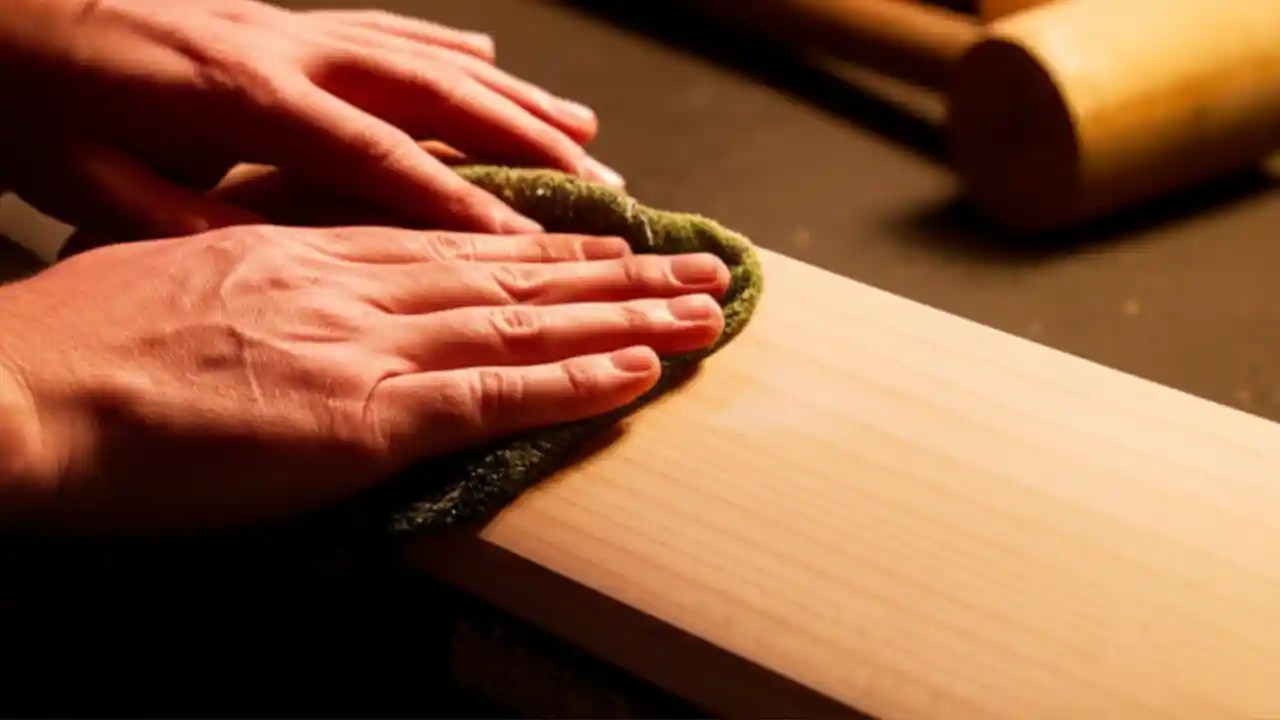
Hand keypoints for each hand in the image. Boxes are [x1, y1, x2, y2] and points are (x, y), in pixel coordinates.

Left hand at [0, 0, 620, 240]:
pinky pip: (386, 29)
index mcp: (240, 98)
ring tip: (585, 130)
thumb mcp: (91, 184)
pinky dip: (449, 50)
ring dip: (512, 94)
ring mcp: (287, 25)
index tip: (537, 249)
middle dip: (526, 142)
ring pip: (426, 57)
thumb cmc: (31, 106)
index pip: (379, 161)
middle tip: (603, 185)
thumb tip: (282, 262)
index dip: (463, 205)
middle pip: (433, 94)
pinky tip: (495, 62)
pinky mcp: (278, 15)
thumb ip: (194, 223)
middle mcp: (283, 50)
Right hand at [0, 225, 727, 533]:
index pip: (456, 248)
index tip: (604, 246)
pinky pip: (493, 396)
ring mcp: (367, 348)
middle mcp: (357, 287)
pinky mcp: (364, 419)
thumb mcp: (178, 281)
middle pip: (516, 276)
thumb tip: (295, 299)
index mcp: (312, 253)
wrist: (27, 390)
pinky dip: (574, 383)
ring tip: (705, 309)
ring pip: (527, 325)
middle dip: (618, 274)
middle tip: (697, 267)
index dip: (543, 250)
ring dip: (628, 318)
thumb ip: (260, 286)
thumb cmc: (78, 347)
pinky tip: (640, 372)